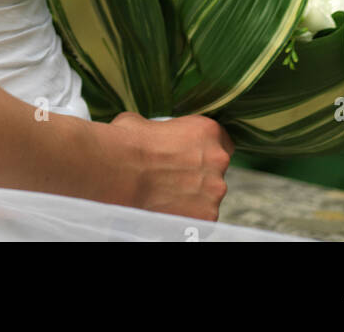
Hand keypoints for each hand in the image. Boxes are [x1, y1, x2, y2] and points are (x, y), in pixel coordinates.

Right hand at [108, 110, 234, 221]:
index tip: (190, 157)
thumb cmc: (129, 142)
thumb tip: (152, 134)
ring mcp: (214, 191)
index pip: (223, 142)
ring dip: (193, 197)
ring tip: (166, 196)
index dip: (205, 151)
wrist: (120, 171)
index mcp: (208, 131)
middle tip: (173, 178)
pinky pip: (201, 220)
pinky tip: (167, 210)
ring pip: (209, 197)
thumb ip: (162, 130)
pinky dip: (187, 217)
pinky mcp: (206, 218)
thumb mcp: (146, 123)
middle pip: (216, 171)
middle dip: (199, 175)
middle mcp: (218, 160)